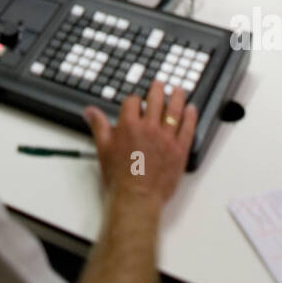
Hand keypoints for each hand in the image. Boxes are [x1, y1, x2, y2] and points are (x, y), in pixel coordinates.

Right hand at [84, 82, 196, 206]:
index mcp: (129, 125)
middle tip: (160, 84)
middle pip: (156, 99)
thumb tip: (90, 111)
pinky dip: (190, 117)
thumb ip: (98, 125)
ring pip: (174, 110)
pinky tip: (191, 109)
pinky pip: (188, 128)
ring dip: (177, 97)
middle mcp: (149, 128)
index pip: (133, 101)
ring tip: (179, 90)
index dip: (134, 99)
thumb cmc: (119, 177)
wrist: (136, 198)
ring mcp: (166, 138)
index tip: (136, 101)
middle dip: (157, 89)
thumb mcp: (103, 148)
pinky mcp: (179, 150)